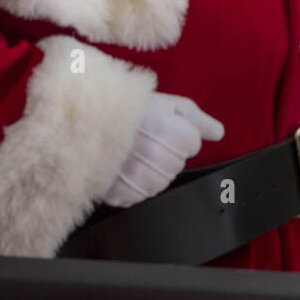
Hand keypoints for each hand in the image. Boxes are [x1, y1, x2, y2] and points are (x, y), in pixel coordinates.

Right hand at [101, 93, 224, 207]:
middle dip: (166, 152)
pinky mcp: (118, 193)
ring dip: (151, 170)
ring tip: (132, 153)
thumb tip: (218, 134)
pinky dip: (132, 184)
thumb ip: (197, 120)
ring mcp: (136, 177)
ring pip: (160, 182)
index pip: (193, 145)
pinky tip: (123, 168)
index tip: (161, 127)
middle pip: (177, 164)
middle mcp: (155, 157)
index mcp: (169, 131)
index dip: (179, 134)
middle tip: (144, 139)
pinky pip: (138, 196)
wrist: (81, 120)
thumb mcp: (166, 103)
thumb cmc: (125, 107)